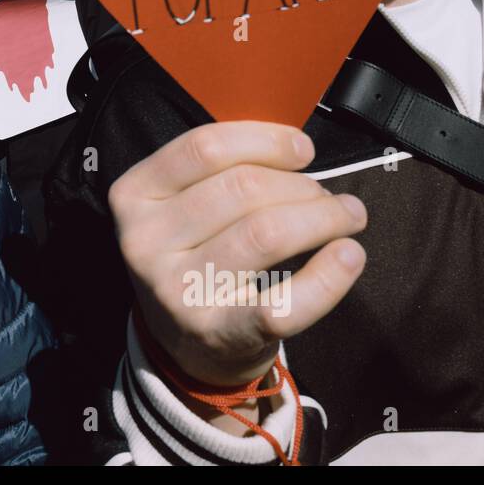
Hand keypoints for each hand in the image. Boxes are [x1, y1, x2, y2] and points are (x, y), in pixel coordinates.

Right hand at [110, 121, 366, 389]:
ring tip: (347, 217)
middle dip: (302, 185)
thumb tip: (297, 148)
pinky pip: (284, 300)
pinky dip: (329, 276)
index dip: (265, 140)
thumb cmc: (197, 255)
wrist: (186, 344)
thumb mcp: (183, 206)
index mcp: (134, 195)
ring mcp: (177, 290)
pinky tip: (349, 256)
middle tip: (330, 197)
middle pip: (243, 188)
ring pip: (266, 234)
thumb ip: (224, 170)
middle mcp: (145, 242)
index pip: (204, 149)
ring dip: (323, 218)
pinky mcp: (217, 332)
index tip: (303, 149)